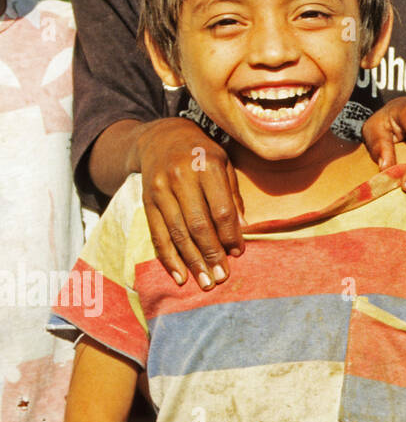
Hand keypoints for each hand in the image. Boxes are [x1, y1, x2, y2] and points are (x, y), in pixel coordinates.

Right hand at [137, 118, 243, 289]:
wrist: (162, 138)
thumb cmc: (203, 154)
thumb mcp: (224, 163)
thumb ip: (233, 195)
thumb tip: (243, 229)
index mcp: (207, 166)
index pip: (220, 209)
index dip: (230, 234)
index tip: (238, 253)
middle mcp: (181, 178)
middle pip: (197, 224)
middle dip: (211, 254)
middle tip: (221, 277)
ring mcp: (160, 190)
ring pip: (176, 232)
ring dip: (191, 261)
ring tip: (205, 282)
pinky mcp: (146, 201)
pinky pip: (157, 234)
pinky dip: (168, 258)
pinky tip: (179, 275)